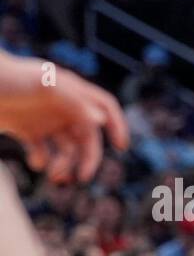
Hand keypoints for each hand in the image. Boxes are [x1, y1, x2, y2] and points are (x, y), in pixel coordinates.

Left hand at [0, 56, 128, 182]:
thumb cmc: (7, 77)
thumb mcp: (44, 86)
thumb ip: (75, 102)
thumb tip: (102, 120)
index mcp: (71, 92)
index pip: (105, 107)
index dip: (116, 126)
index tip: (121, 148)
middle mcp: (61, 107)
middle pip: (87, 136)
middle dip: (87, 158)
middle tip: (81, 177)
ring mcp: (43, 119)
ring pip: (66, 148)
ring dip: (64, 164)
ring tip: (53, 175)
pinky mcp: (25, 129)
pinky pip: (42, 150)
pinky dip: (42, 161)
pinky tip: (36, 164)